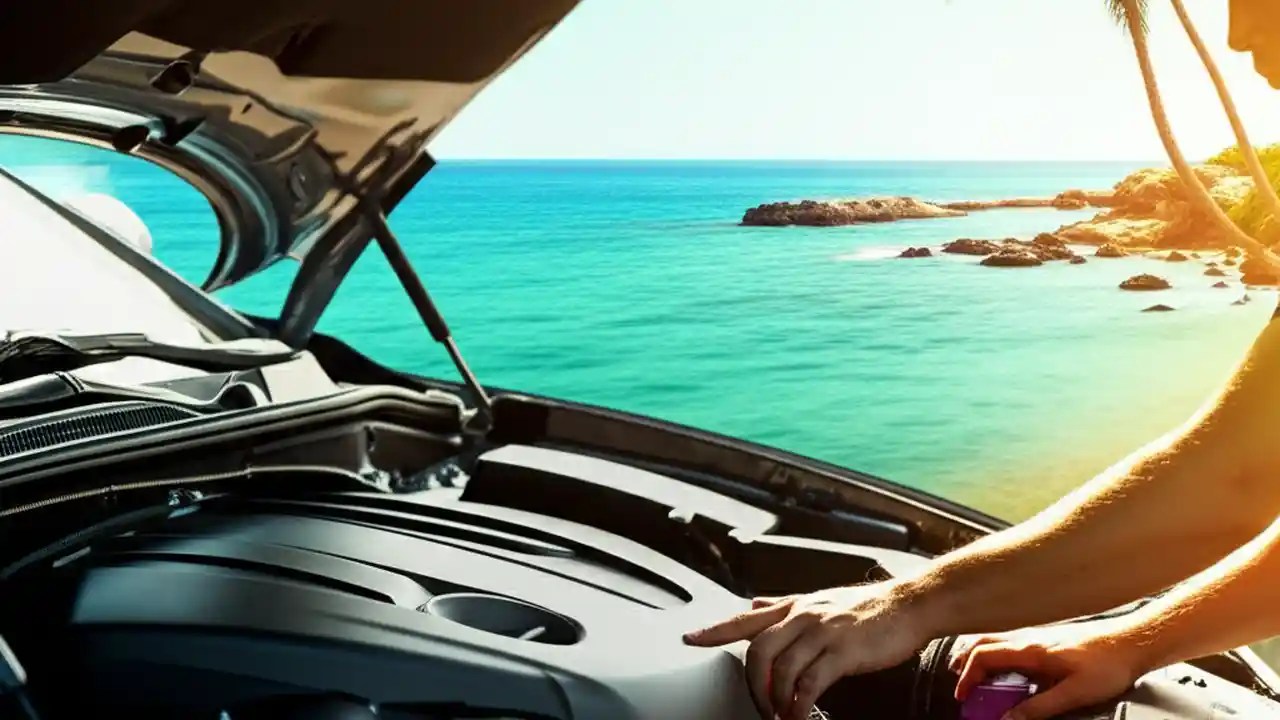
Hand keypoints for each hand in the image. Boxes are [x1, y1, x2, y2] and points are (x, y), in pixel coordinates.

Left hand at [682, 584, 929, 719]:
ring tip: (779, 716)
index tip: (690, 639)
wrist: (908, 605)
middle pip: (757, 649)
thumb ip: (784, 606)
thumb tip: (755, 605)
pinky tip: (798, 715)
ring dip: (775, 698)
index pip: (745, 618)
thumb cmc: (865, 607)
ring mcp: (822, 633)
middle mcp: (802, 616)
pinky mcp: (842, 652)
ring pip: (780, 667)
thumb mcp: (818, 600)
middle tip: (759, 704)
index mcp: (794, 606)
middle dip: (752, 683)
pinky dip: (798, 703)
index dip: (715, 630)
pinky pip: (809, 682)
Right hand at [953, 631, 1147, 719]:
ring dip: (980, 657)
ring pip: (996, 641)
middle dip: (965, 662)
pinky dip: (997, 657)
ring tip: (975, 676)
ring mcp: (1038, 637)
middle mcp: (1029, 638)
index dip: (967, 676)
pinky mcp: (1047, 640)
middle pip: (983, 644)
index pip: (984, 656)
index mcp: (1031, 650)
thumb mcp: (1074, 693)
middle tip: (961, 685)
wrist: (1131, 643)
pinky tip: (1006, 670)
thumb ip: (1039, 707)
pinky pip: (1011, 644)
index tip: (963, 696)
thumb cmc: (1108, 665)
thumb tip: (1009, 719)